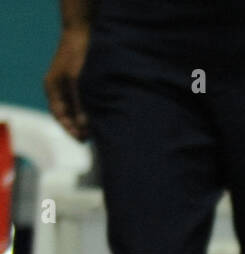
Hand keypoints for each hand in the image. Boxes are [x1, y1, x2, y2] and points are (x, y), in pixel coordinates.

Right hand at [44, 26, 90, 141]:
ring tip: (99, 132)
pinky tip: (103, 118)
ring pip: (77, 109)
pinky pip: (85, 102)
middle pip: (68, 114)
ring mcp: (70, 86)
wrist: (83, 33)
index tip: (81, 139)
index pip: (59, 115)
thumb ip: (80, 102)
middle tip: (91, 139)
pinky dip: (92, 110)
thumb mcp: (77, 79)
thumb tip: (84, 126)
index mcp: (52, 88)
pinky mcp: (82, 83)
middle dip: (79, 128)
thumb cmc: (77, 54)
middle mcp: (59, 89)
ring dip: (86, 121)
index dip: (70, 128)